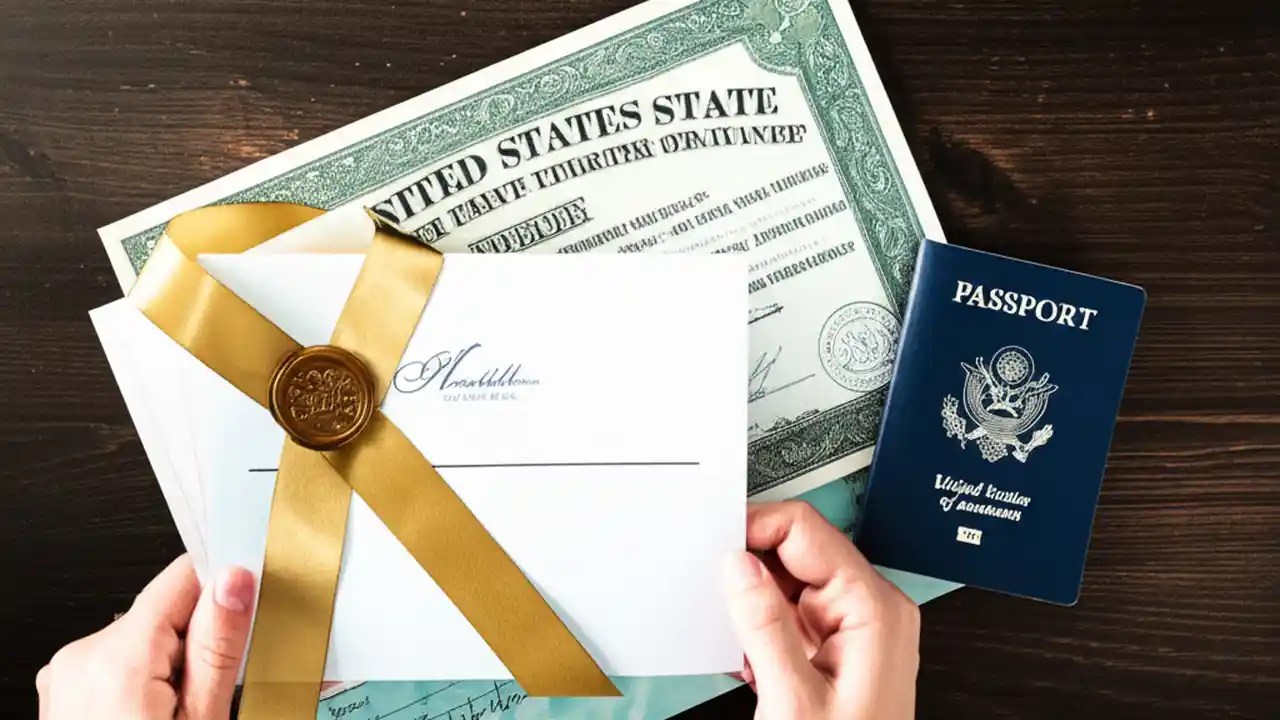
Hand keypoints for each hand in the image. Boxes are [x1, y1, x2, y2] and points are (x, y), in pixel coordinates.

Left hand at [37, 556, 255, 719]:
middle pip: (163, 613)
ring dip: (168, 663)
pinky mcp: (62, 691)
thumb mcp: (200, 718)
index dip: (221, 592)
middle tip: (207, 694)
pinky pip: (116, 663)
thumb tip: (234, 580)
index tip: (244, 612)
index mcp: (117, 657)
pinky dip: (141, 680)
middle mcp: (81, 656)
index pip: (183, 578)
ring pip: (142, 638)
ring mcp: (65, 675)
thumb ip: (216, 647)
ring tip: (177, 713)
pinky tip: (152, 715)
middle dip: (195, 642)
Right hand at [724, 501, 920, 719]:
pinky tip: (747, 656)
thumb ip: (764, 625)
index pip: (806, 531)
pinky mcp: (834, 651)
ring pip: (787, 584)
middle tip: (709, 588)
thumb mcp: (793, 700)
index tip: (712, 543)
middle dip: (749, 567)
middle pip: (796, 552)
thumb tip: (738, 564)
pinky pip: (788, 616)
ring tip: (730, 633)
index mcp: (873, 608)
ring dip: (751, 602)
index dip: (755, 529)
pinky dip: (759, 628)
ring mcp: (853, 630)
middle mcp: (870, 610)